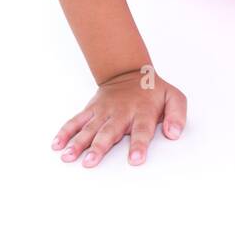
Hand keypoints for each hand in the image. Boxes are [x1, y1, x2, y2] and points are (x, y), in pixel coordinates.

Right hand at [51, 66, 187, 167]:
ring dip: (77, 143)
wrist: (129, 72)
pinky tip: (57, 145)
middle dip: (99, 147)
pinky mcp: (91, 110)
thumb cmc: (153, 91)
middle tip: (90, 162)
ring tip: (68, 157)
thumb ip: (177, 115)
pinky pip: (76, 121)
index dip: (138, 145)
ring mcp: (103, 111)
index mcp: (143, 111)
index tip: (135, 160)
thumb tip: (174, 134)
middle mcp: (121, 112)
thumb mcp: (174, 97)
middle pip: (109, 131)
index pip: (142, 130)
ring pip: (89, 128)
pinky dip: (65, 132)